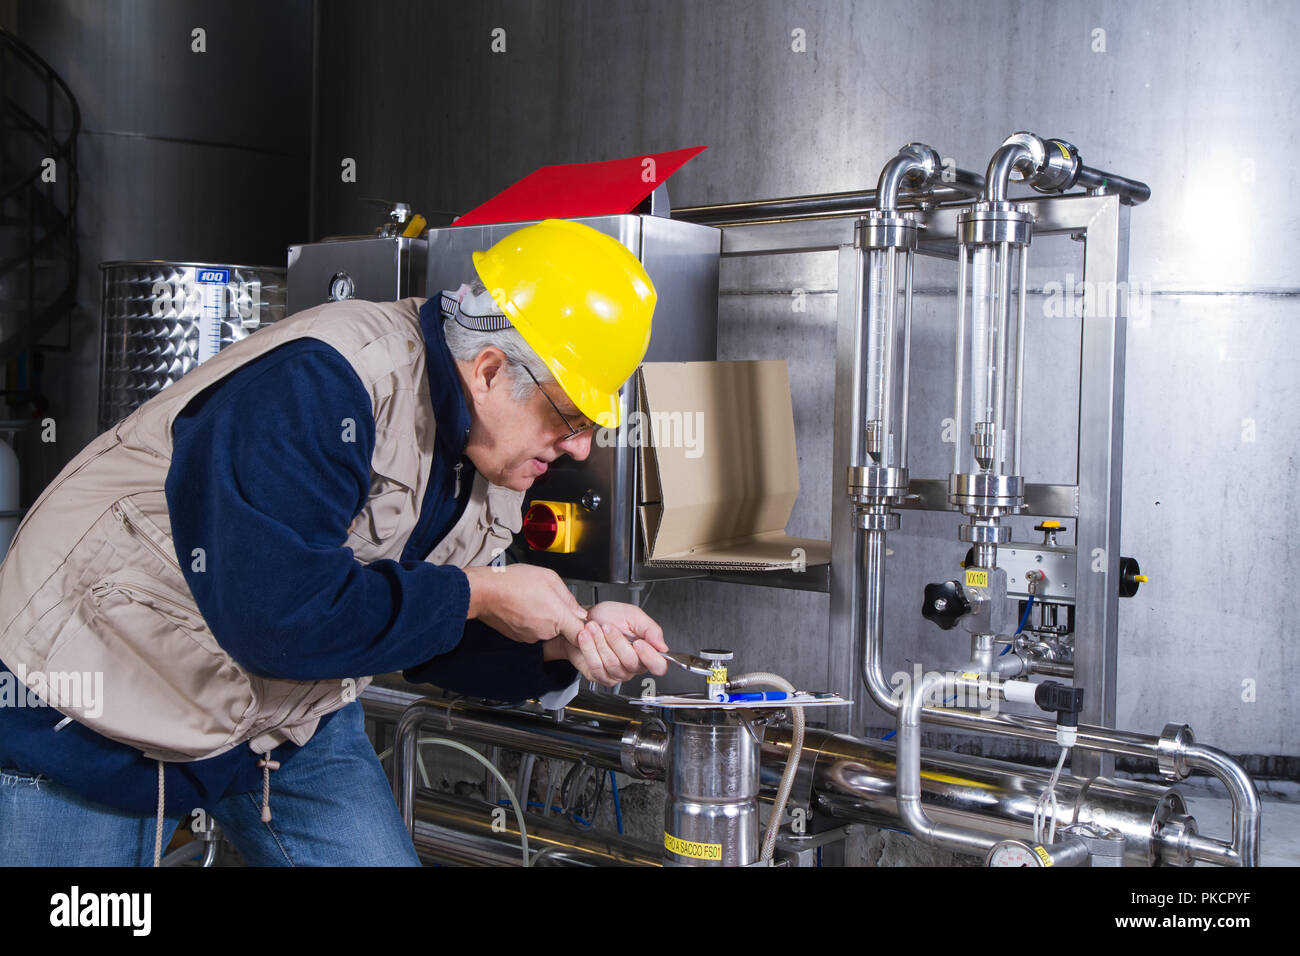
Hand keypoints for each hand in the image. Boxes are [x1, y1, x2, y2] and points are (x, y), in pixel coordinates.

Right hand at [463, 564, 586, 643]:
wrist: (485, 592)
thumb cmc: (513, 582)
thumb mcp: (549, 578)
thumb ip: (568, 597)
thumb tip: (579, 610)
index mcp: (557, 616)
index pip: (580, 634)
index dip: (584, 629)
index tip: (583, 622)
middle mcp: (545, 631)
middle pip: (563, 629)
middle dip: (561, 616)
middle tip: (550, 600)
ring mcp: (532, 637)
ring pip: (547, 629)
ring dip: (544, 618)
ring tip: (533, 600)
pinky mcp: (520, 638)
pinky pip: (533, 631)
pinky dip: (531, 621)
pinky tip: (523, 607)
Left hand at [544, 617, 669, 686]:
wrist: (585, 619)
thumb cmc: (609, 617)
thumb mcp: (633, 615)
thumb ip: (651, 630)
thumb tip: (662, 647)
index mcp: (647, 652)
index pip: (658, 666)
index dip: (649, 657)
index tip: (638, 643)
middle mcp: (633, 666)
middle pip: (631, 662)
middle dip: (616, 641)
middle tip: (607, 626)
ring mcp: (617, 673)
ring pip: (612, 665)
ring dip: (600, 642)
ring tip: (593, 628)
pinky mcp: (599, 676)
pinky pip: (596, 668)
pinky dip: (589, 649)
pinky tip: (586, 638)